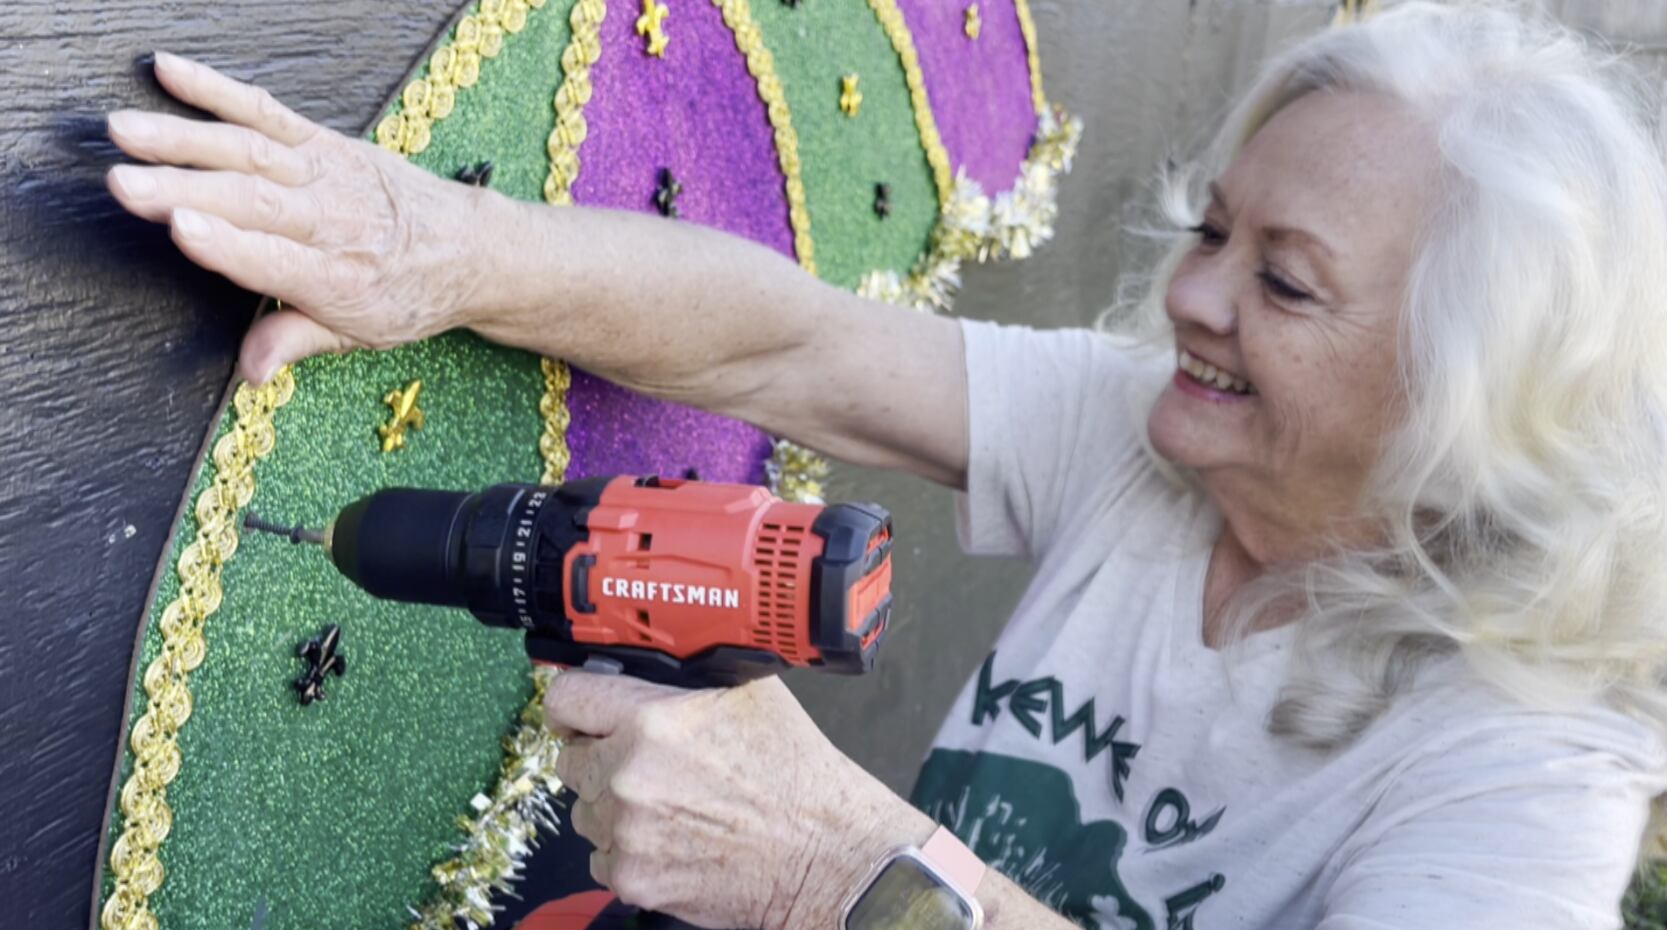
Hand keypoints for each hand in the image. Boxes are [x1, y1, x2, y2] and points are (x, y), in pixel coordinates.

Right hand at [105, 52, 494, 383]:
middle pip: (251, 201)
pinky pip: (266, 111)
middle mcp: (332, 221)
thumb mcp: (363, 334)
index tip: (180, 228)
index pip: (274, 261)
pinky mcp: (325, 141)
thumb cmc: (411, 295)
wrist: (474, 249)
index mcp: (340, 278)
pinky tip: (168, 71)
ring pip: (249, 151)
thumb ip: (298, 341)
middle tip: (123, 182)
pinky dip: (217, 90)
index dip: (227, 246)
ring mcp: (327, 174)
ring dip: (183, 137)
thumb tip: (251, 372)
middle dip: (184, 189)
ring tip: (124, 130)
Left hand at [546, 673, 930, 929]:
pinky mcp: (632, 878)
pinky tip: (671, 840)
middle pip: (571, 758)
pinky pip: (600, 858)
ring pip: (585, 811)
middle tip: (647, 765)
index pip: (568, 698)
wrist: (824, 852)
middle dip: (600, 757)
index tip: (582, 714)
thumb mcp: (749, 691)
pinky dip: (627, 851)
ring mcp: (626, 830)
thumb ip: (683, 675)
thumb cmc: (794, 774)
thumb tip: (643, 660)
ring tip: (669, 806)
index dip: (576, 704)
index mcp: (651, 719)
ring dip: (612, 807)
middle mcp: (628, 773)